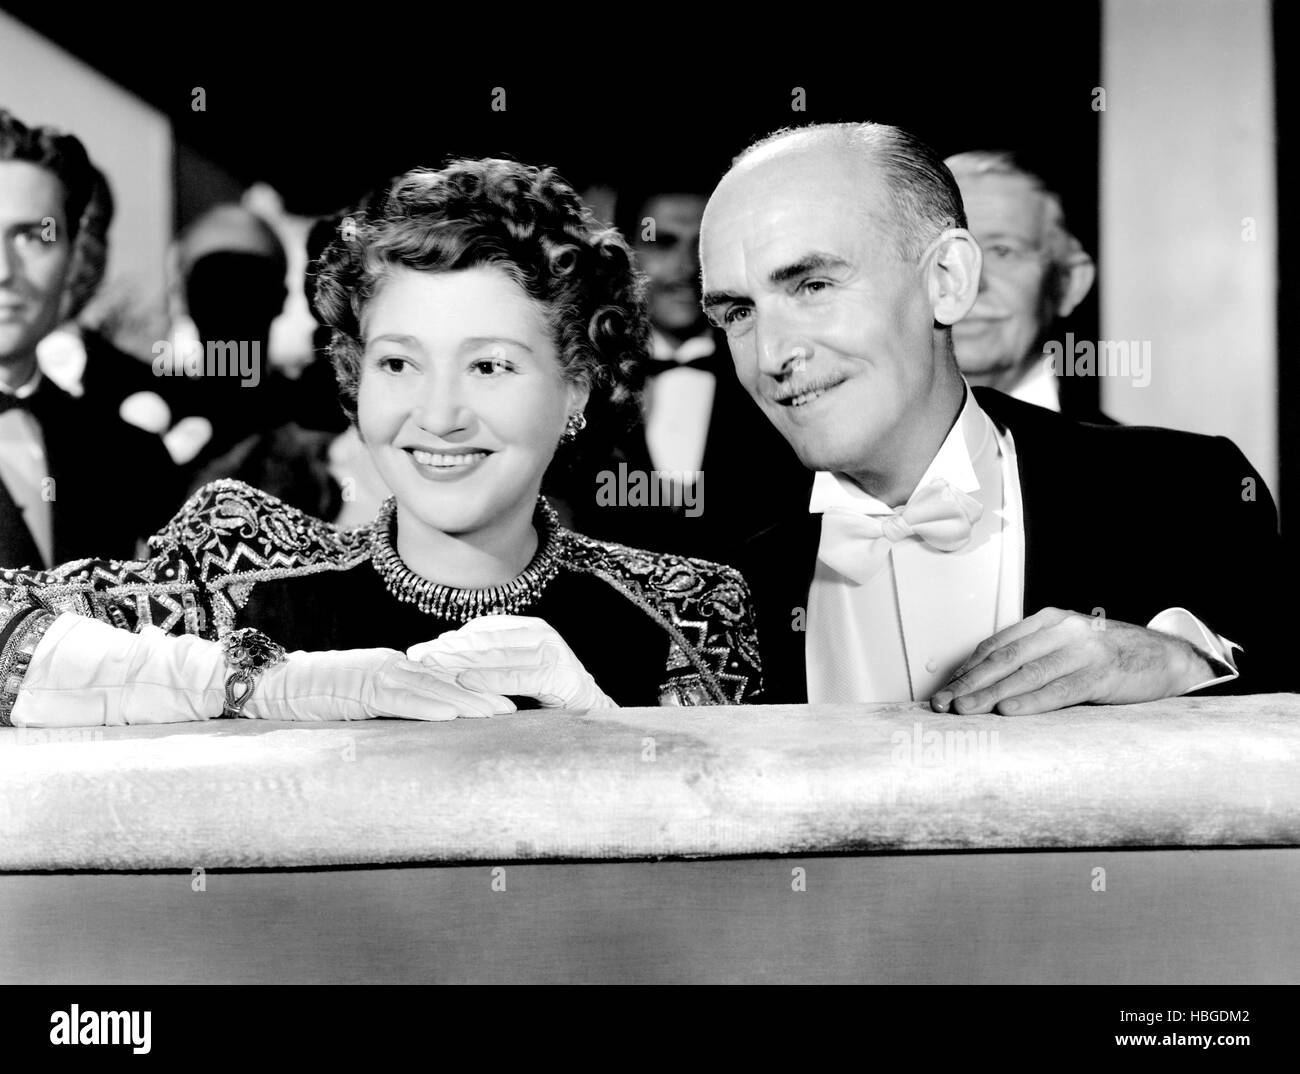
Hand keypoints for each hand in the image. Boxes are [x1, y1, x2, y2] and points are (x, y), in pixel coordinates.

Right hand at [251, 648, 516, 721]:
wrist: (272, 684)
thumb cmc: (313, 698)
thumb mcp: (361, 702)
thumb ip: (390, 708)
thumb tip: (420, 727)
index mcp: (393, 668)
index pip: (442, 679)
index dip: (474, 689)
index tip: (504, 700)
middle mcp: (391, 665)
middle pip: (446, 681)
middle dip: (482, 694)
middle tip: (516, 705)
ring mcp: (377, 673)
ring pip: (431, 687)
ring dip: (466, 700)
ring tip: (496, 712)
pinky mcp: (361, 687)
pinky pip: (399, 697)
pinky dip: (427, 705)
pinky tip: (451, 713)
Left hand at [407, 615, 616, 709]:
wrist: (591, 710)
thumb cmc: (549, 691)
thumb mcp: (518, 668)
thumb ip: (491, 658)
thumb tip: (447, 650)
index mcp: (529, 628)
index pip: (482, 630)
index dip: (451, 639)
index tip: (422, 649)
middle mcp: (541, 635)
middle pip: (485, 640)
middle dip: (449, 649)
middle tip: (417, 656)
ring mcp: (551, 653)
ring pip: (497, 655)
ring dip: (462, 661)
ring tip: (434, 666)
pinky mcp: (558, 676)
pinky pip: (516, 676)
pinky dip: (490, 679)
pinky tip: (466, 682)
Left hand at [930, 608, 1214, 715]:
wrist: (1165, 658)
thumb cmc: (1108, 658)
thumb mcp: (1065, 647)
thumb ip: (1032, 657)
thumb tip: (984, 684)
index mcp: (1046, 621)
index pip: (996, 645)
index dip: (967, 669)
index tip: (944, 689)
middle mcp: (1061, 629)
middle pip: (1004, 658)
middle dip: (969, 683)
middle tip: (944, 703)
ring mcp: (1082, 649)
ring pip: (1026, 673)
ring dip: (991, 694)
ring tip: (966, 709)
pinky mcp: (1102, 671)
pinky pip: (1060, 688)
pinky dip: (1031, 700)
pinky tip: (1009, 710)